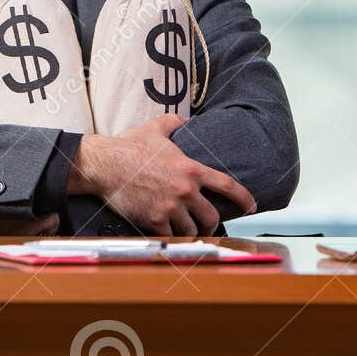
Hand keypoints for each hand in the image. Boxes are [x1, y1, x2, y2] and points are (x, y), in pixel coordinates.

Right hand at [68, 113, 254, 235]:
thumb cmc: (128, 145)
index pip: (226, 185)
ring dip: (190, 232)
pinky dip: (170, 236)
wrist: (105, 164)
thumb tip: (184, 119)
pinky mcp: (154, 220)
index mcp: (190, 169)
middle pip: (211, 215)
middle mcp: (185, 190)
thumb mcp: (155, 127)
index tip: (251, 206)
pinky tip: (167, 233)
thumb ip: (174, 122)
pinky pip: (170, 235)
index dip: (243, 197)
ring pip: (191, 230)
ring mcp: (170, 207)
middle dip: (211, 223)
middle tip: (206, 224)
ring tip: (186, 231)